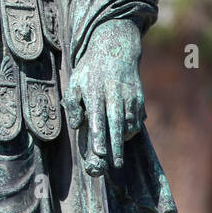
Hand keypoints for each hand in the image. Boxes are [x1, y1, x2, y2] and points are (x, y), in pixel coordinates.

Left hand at [62, 19, 144, 175]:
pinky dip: (132, 129)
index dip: (99, 136)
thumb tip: (78, 125)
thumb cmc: (90, 71)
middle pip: (116, 123)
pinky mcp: (138, 95)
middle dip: (116, 145)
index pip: (97, 118)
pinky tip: (125, 135)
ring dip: (124, 139)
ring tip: (118, 153)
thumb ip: (73, 104)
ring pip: (129, 122)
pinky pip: (137, 117)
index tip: (99, 153)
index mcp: (95, 92)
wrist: (115, 48)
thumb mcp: (75, 82)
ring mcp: (128, 94)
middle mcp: (113, 94)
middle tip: (116, 165)